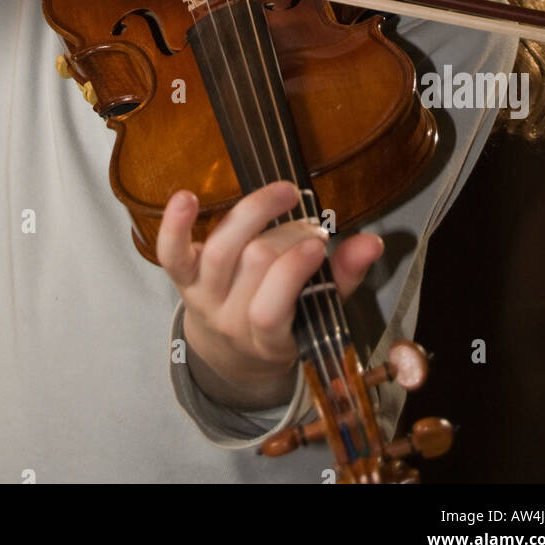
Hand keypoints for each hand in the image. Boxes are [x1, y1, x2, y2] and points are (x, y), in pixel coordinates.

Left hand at [157, 180, 384, 408]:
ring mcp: (201, 298)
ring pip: (219, 251)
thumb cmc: (286, 322)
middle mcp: (228, 321)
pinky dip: (175, 225)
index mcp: (266, 341)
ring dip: (253, 212)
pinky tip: (187, 195)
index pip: (271, 309)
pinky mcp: (182, 277)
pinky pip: (170, 253)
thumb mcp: (320, 312)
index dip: (292, 272)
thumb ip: (345, 277)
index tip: (320, 244)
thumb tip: (374, 242)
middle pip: (253, 265)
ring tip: (286, 194)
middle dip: (288, 235)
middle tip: (312, 228)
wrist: (232, 350)